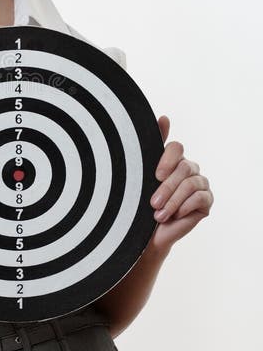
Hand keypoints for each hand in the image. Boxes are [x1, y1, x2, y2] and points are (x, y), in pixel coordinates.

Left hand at [149, 115, 213, 254]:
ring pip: (190, 184)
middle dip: (166, 187)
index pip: (176, 148)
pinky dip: (184, 207)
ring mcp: (200, 183)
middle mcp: (189, 167)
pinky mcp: (207, 200)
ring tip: (159, 214)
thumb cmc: (142, 203)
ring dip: (173, 200)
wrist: (148, 232)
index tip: (156, 175)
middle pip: (183, 168)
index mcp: (174, 158)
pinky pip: (200, 197)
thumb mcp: (143, 175)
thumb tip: (164, 117)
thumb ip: (153, 147)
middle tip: (152, 202)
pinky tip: (174, 215)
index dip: (166, 160)